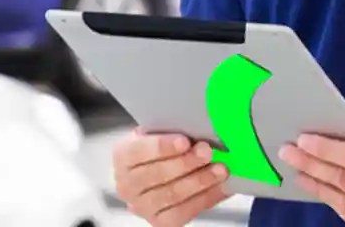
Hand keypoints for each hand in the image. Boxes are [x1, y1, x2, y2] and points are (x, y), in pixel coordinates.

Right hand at [112, 128, 229, 225]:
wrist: (160, 169)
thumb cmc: (163, 148)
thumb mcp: (159, 132)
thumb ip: (173, 130)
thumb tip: (199, 127)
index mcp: (123, 156)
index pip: (139, 151)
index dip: (162, 146)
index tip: (185, 141)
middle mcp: (127, 185)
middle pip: (157, 174)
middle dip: (186, 162)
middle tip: (208, 151)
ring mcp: (142, 206)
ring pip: (172, 194)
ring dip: (200, 180)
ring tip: (220, 169)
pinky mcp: (160, 222)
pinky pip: (184, 212)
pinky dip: (206, 198)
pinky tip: (220, 186)